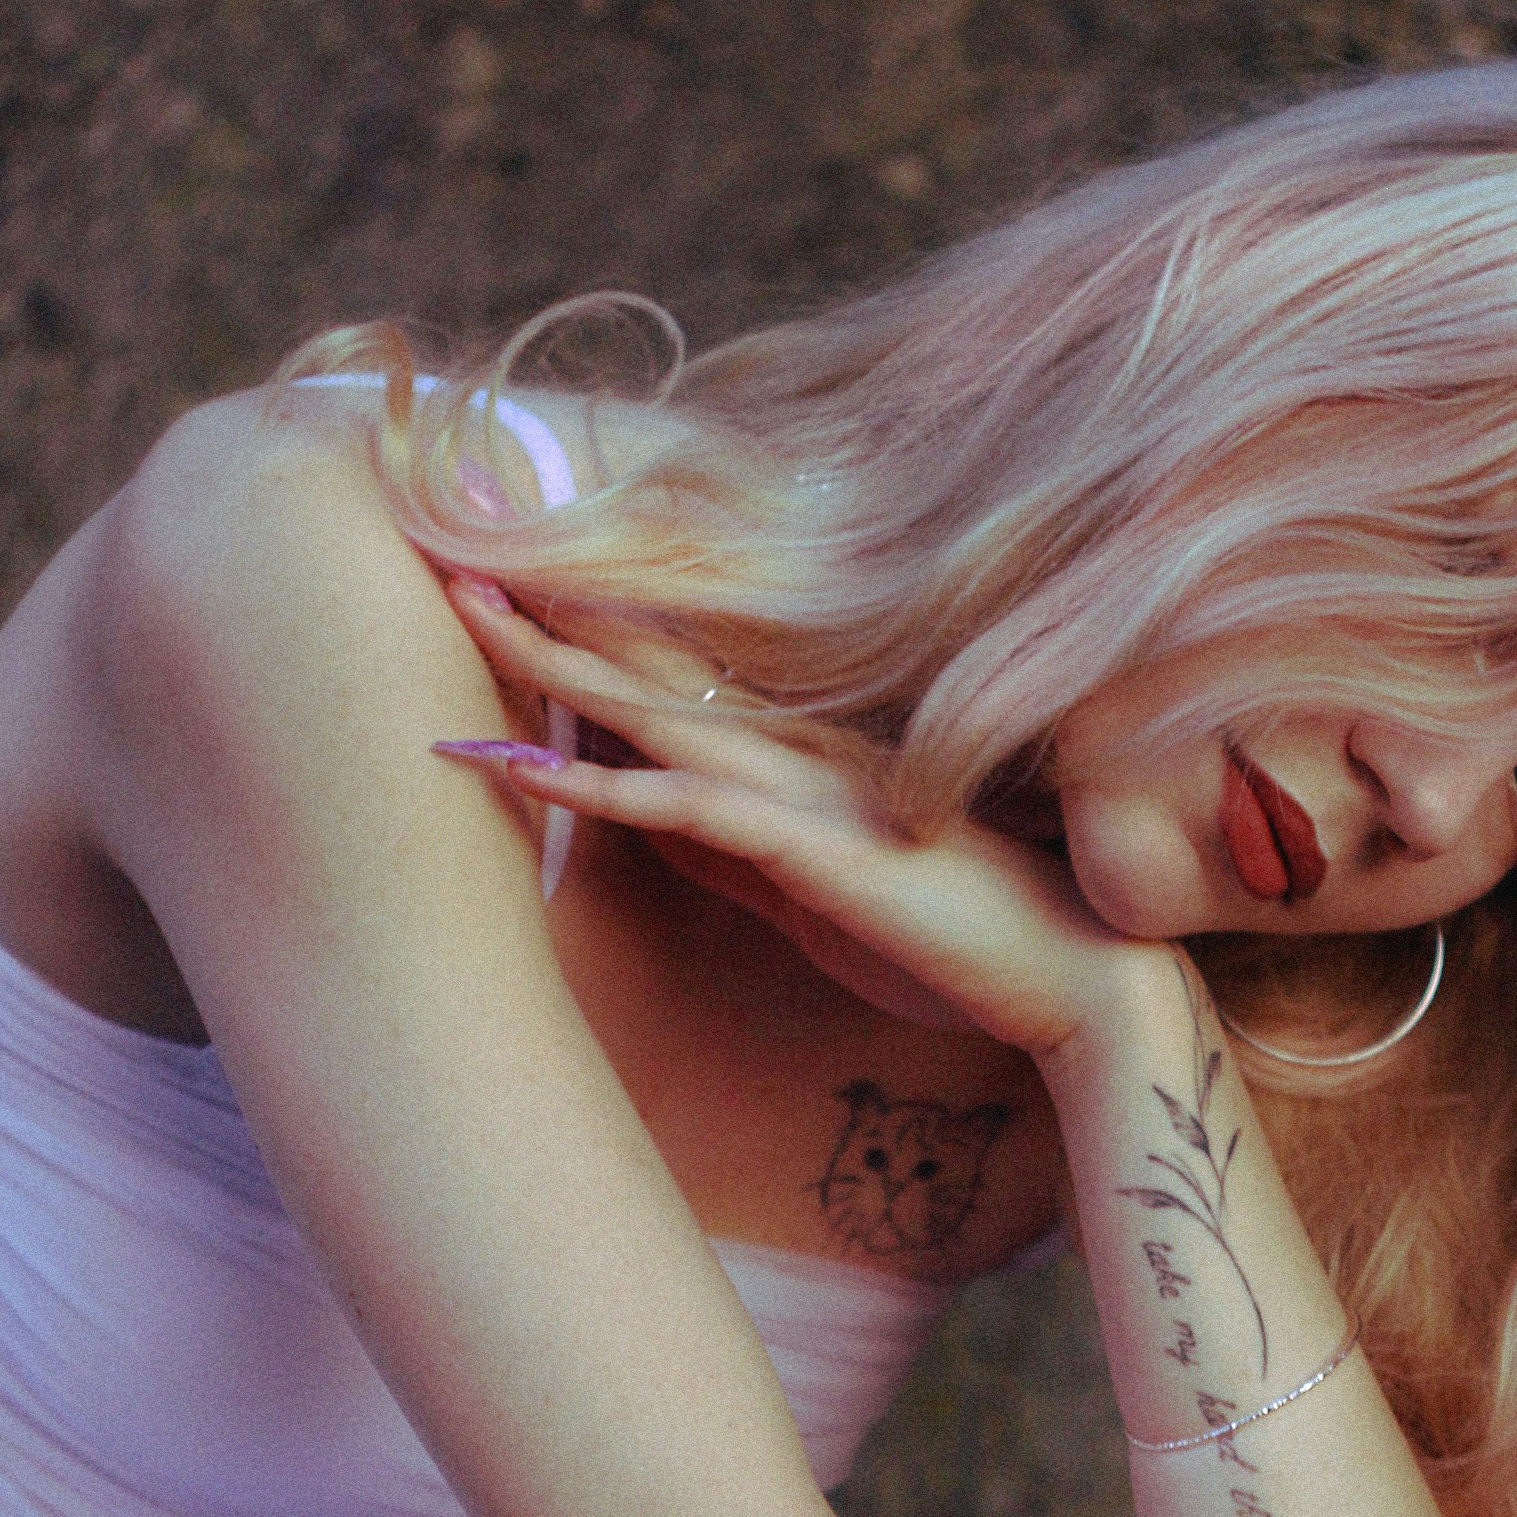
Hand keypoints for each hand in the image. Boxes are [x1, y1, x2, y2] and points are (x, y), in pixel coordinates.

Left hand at [439, 579, 1152, 1056]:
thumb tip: (648, 820)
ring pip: (652, 709)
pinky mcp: (811, 847)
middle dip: (549, 602)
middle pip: (647, 660)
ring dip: (551, 663)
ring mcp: (802, 791)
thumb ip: (733, 852)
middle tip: (449, 537)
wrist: (1068, 979)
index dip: (587, 623)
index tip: (503, 577)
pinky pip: (684, 806)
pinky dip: (598, 785)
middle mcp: (793, 752)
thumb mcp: (816, 892)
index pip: (672, 674)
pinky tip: (523, 764)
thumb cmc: (955, 942)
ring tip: (461, 608)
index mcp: (798, 757)